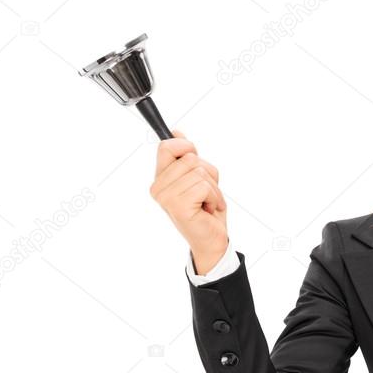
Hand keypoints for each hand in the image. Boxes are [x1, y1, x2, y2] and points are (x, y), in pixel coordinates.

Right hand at [149, 129, 227, 269]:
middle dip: (208, 175)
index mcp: (160, 179)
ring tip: (207, 203)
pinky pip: (205, 186)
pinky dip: (215, 197)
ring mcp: (166, 197)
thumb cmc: (205, 210)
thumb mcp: (197, 178)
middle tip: (205, 194)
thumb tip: (176, 132)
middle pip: (191, 158)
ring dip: (213, 188)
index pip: (166, 146)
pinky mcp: (178, 206)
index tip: (194, 155)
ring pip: (200, 172)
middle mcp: (158, 188)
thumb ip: (186, 157)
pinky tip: (208, 209)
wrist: (211, 240)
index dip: (185, 146)